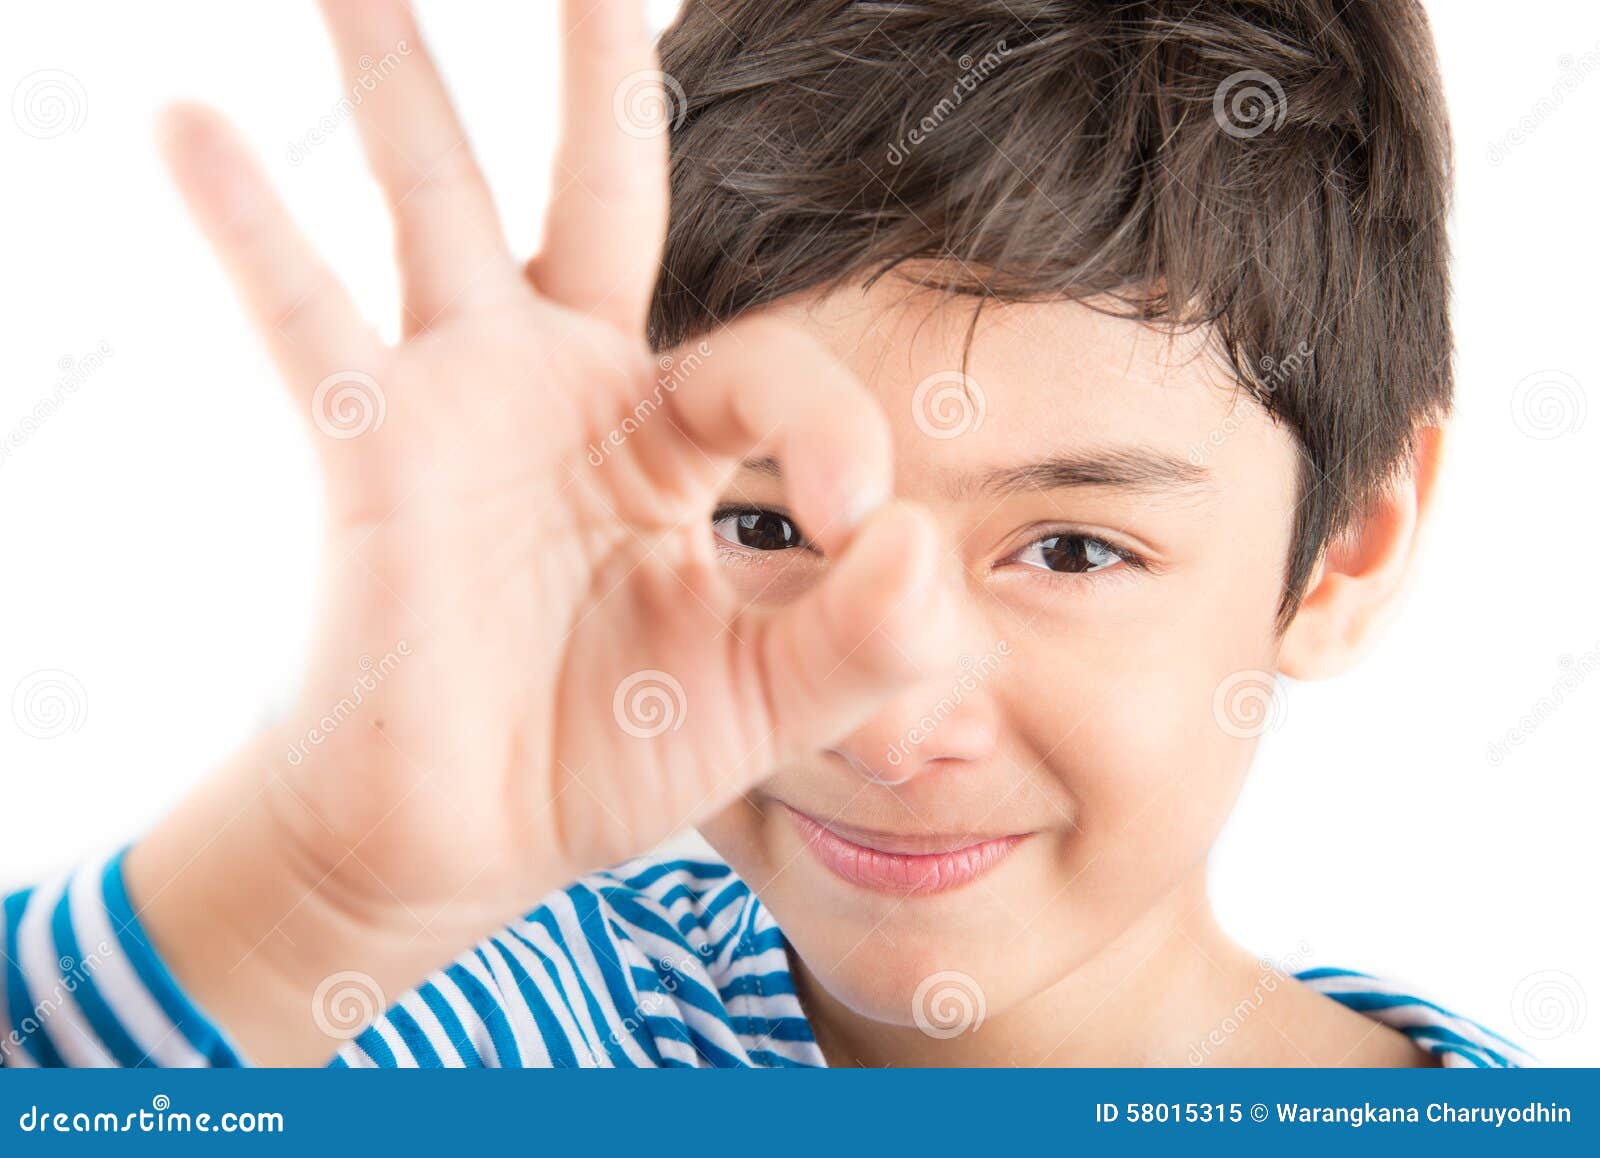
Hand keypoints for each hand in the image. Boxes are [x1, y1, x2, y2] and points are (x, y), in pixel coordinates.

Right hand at [126, 0, 948, 1062]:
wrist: (464, 838)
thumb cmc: (607, 755)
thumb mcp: (767, 704)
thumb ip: (865, 638)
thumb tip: (922, 541)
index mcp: (674, 437)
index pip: (772, 369)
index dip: (825, 429)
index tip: (844, 523)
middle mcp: (570, 390)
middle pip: (598, 198)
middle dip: (601, 81)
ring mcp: (466, 405)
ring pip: (438, 210)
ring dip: (400, 90)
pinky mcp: (376, 451)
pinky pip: (303, 322)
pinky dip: (246, 233)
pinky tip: (188, 126)